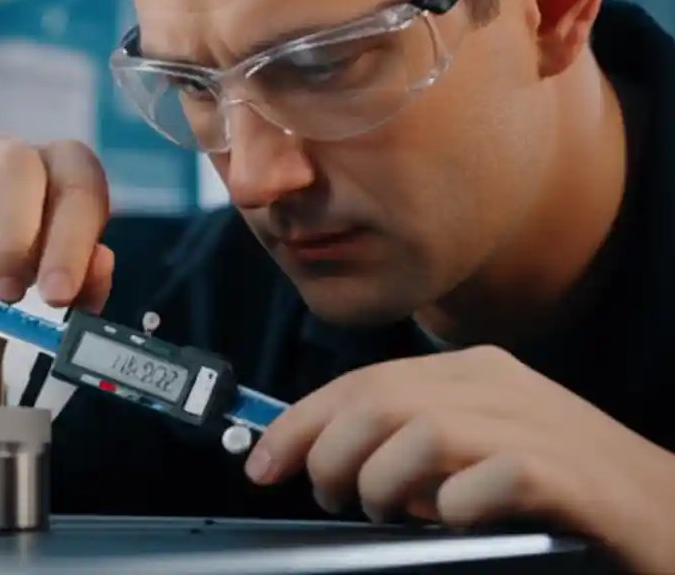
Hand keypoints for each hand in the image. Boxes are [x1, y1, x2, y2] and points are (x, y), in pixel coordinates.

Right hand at [0, 132, 114, 402]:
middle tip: (7, 294)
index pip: (76, 177)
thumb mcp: (57, 306)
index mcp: (52, 180)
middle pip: (10, 161)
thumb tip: (99, 263)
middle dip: (13, 232)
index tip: (58, 294)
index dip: (72, 235)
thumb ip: (88, 287)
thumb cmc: (19, 304)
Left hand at [248, 345, 674, 571]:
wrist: (671, 515)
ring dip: (382, 483)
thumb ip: (409, 442)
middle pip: (378, 402)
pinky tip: (456, 521)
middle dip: (329, 455)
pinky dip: (454, 506)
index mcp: (472, 372)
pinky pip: (487, 479)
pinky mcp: (570, 476)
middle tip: (331, 499)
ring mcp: (536, 426)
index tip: (261, 464)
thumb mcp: (475, 448)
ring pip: (419, 433)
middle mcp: (499, 387)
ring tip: (390, 513)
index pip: (361, 383)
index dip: (299, 424)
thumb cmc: (564, 489)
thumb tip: (324, 459)